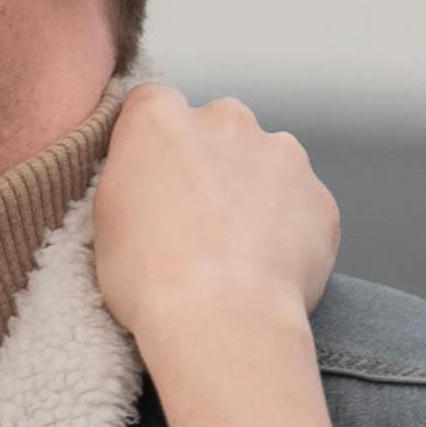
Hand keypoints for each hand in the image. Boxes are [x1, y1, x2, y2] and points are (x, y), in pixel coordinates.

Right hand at [85, 83, 334, 338]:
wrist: (222, 320)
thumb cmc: (152, 279)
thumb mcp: (106, 219)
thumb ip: (131, 174)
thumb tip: (147, 175)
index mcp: (161, 120)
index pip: (153, 106)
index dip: (155, 146)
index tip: (154, 180)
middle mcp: (225, 120)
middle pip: (218, 130)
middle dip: (211, 165)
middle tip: (198, 222)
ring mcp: (281, 154)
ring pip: (266, 164)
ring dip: (253, 193)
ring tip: (236, 252)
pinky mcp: (319, 197)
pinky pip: (301, 206)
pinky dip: (289, 230)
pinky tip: (268, 268)